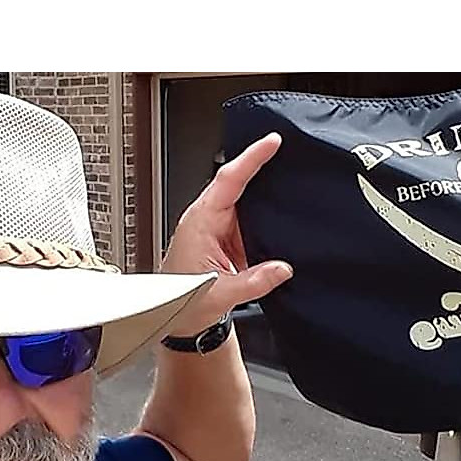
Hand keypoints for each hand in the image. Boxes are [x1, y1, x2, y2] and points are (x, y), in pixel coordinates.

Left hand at [161, 132, 293, 335]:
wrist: (172, 318)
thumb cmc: (182, 302)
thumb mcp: (221, 294)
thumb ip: (254, 282)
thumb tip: (282, 269)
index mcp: (201, 222)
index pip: (228, 180)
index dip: (250, 158)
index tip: (271, 142)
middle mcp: (205, 219)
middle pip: (235, 182)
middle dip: (259, 165)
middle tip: (287, 150)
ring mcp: (214, 227)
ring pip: (242, 200)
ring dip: (262, 193)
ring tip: (288, 179)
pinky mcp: (221, 238)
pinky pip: (244, 218)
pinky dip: (261, 215)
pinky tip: (276, 214)